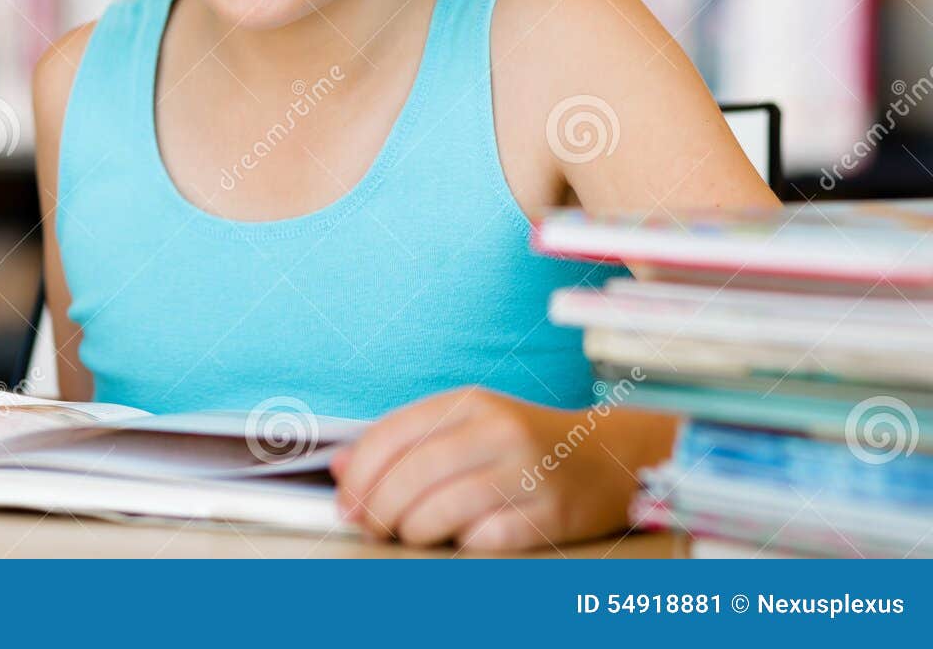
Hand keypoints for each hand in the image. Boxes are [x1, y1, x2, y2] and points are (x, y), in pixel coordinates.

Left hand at [329, 386, 673, 551]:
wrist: (607, 459)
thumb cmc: (520, 444)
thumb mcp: (463, 426)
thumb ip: (402, 442)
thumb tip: (340, 467)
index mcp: (469, 403)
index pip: (394, 433)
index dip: (359, 472)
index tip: (345, 500)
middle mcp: (498, 431)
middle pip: (414, 474)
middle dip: (379, 508)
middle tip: (370, 525)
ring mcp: (527, 472)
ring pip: (443, 509)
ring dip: (413, 530)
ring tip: (409, 532)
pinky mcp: (549, 515)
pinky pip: (484, 539)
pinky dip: (460, 545)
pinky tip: (459, 538)